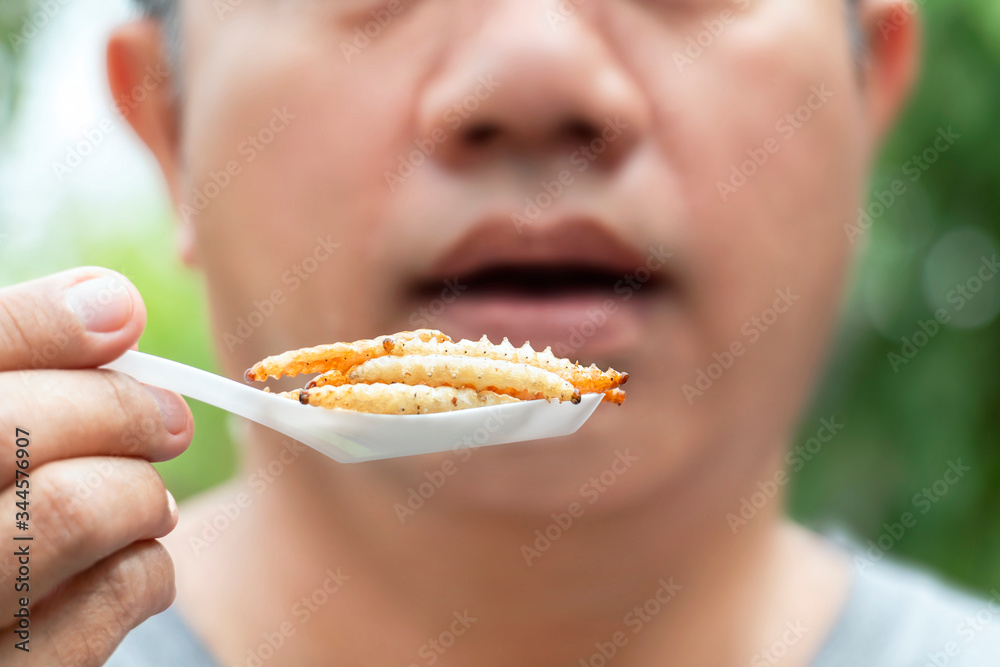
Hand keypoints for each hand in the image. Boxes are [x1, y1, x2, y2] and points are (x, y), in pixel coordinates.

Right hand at [0, 267, 192, 664]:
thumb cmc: (3, 505)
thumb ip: (21, 366)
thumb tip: (115, 304)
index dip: (46, 325)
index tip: (119, 313)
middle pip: (12, 429)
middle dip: (119, 409)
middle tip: (168, 418)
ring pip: (71, 510)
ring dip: (139, 491)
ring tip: (148, 500)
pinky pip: (112, 597)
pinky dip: (148, 566)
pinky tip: (134, 561)